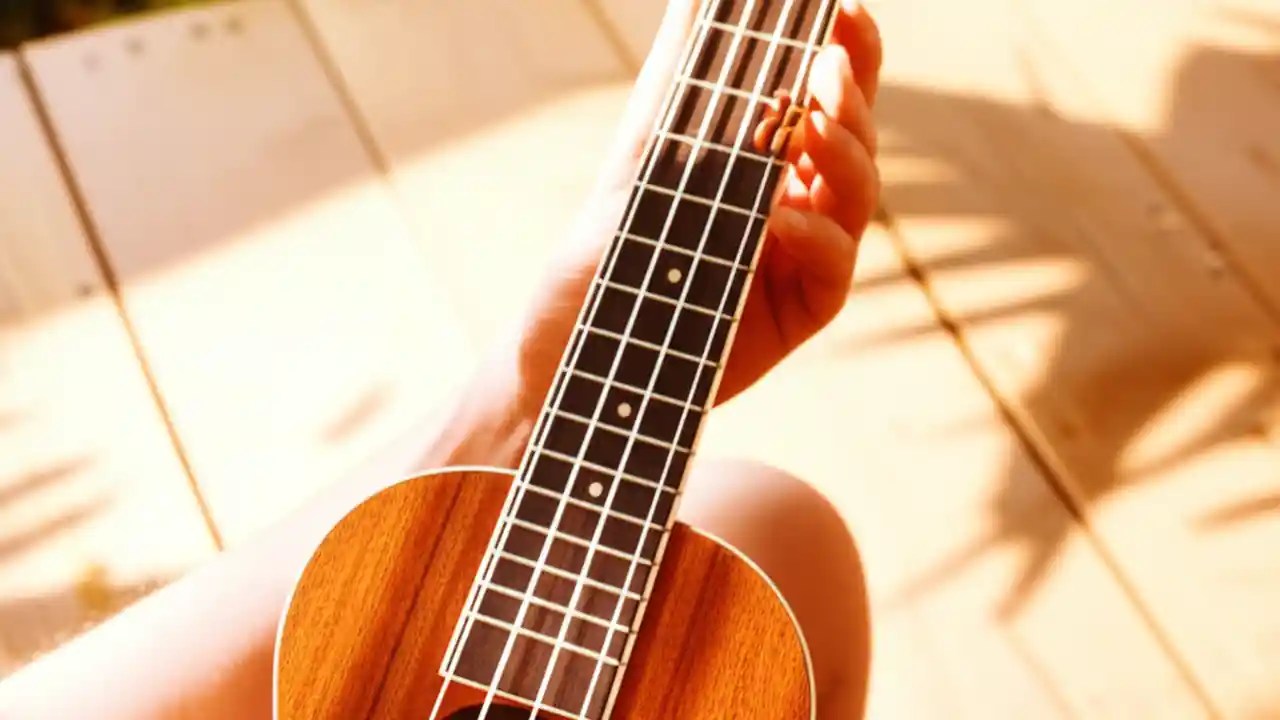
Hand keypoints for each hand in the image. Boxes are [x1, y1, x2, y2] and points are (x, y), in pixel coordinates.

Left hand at [515, 0, 881, 411]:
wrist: (573, 355)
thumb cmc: (601, 255)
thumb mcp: (638, 163)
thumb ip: (681, 87)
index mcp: (761, 158)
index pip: (820, 94)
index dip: (846, 50)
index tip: (842, 9)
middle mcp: (792, 198)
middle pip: (851, 136)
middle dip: (849, 96)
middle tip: (828, 66)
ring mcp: (802, 254)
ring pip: (855, 194)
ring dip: (844, 155)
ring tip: (815, 128)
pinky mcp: (801, 309)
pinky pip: (833, 267)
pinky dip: (818, 240)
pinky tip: (783, 223)